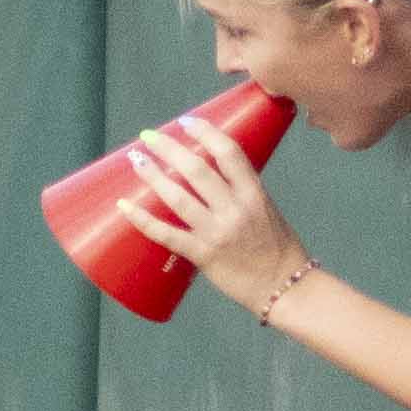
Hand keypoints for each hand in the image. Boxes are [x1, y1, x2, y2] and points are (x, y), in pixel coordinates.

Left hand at [130, 102, 309, 306]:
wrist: (284, 289)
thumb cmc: (279, 248)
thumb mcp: (268, 209)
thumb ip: (242, 192)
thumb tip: (212, 175)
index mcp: (254, 194)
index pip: (228, 152)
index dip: (205, 132)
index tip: (186, 122)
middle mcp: (235, 209)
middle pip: (196, 169)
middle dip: (169, 148)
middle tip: (148, 136)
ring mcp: (217, 232)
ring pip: (178, 197)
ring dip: (153, 175)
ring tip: (136, 160)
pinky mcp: (203, 255)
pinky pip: (167, 235)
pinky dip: (143, 220)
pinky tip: (125, 207)